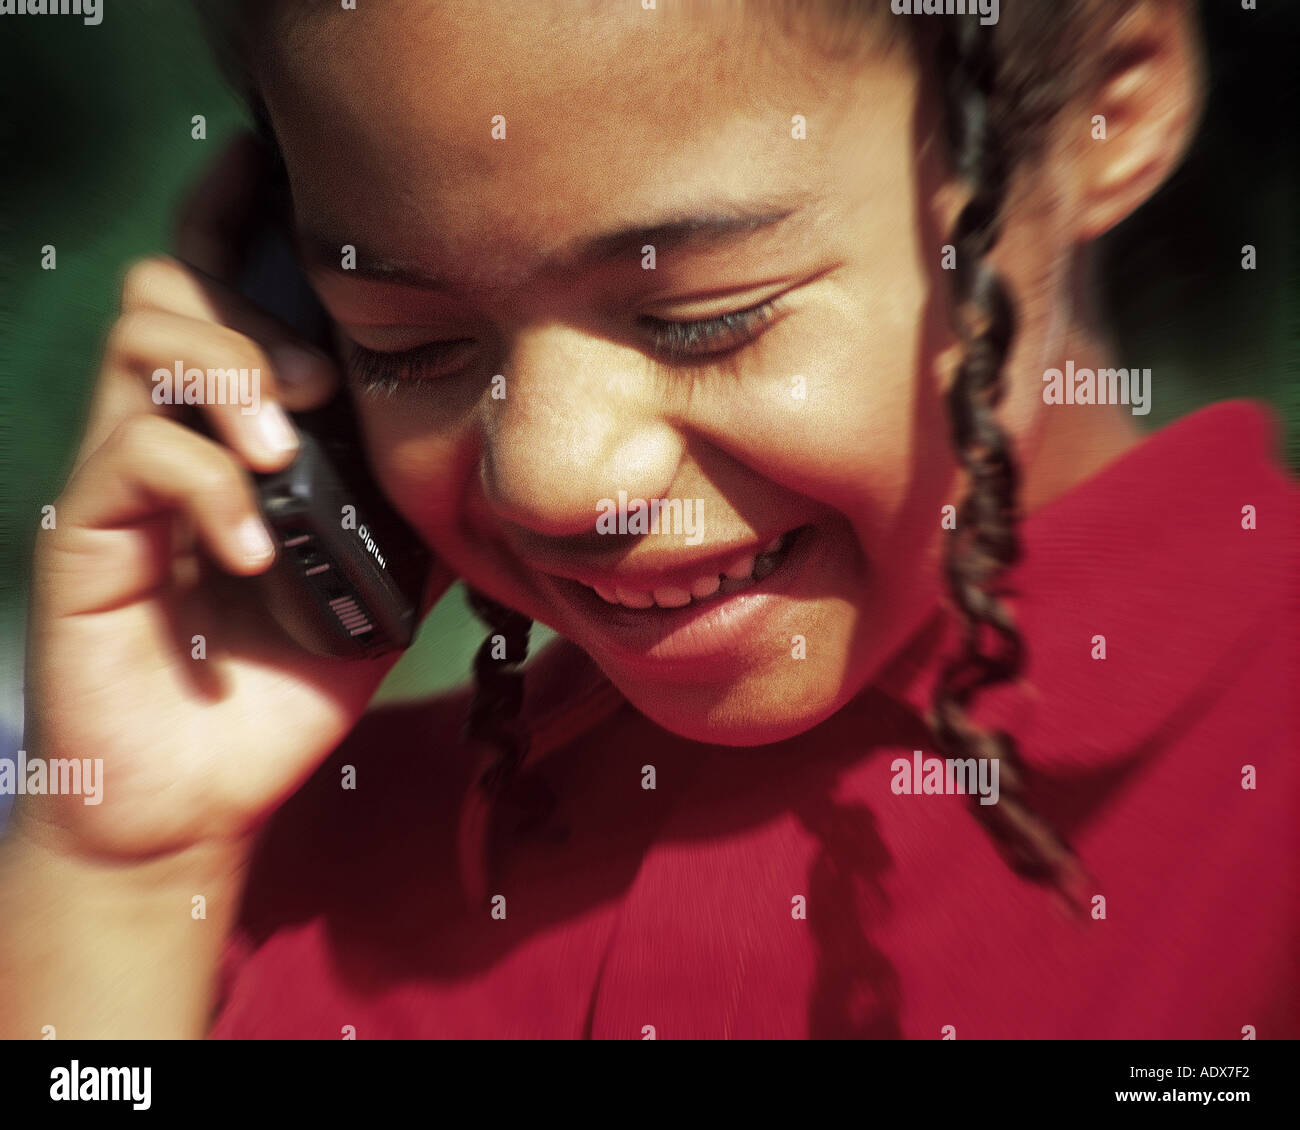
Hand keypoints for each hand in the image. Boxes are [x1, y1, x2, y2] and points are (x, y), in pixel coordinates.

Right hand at [21, 134, 453, 865]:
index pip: (222, 295)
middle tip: (315, 380)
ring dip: (230, 376)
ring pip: (140, 348)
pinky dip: (211, 489)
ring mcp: (121, 485)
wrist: (203, 794)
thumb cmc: (286, 682)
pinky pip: (135, 460)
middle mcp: (170, 437)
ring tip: (284, 445)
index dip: (240, 222)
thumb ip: (409, 500)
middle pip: (166, 289)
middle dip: (248, 309)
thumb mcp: (383, 581)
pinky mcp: (88, 538)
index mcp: (236, 433)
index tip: (284, 180)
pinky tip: (259, 549)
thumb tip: (477, 440)